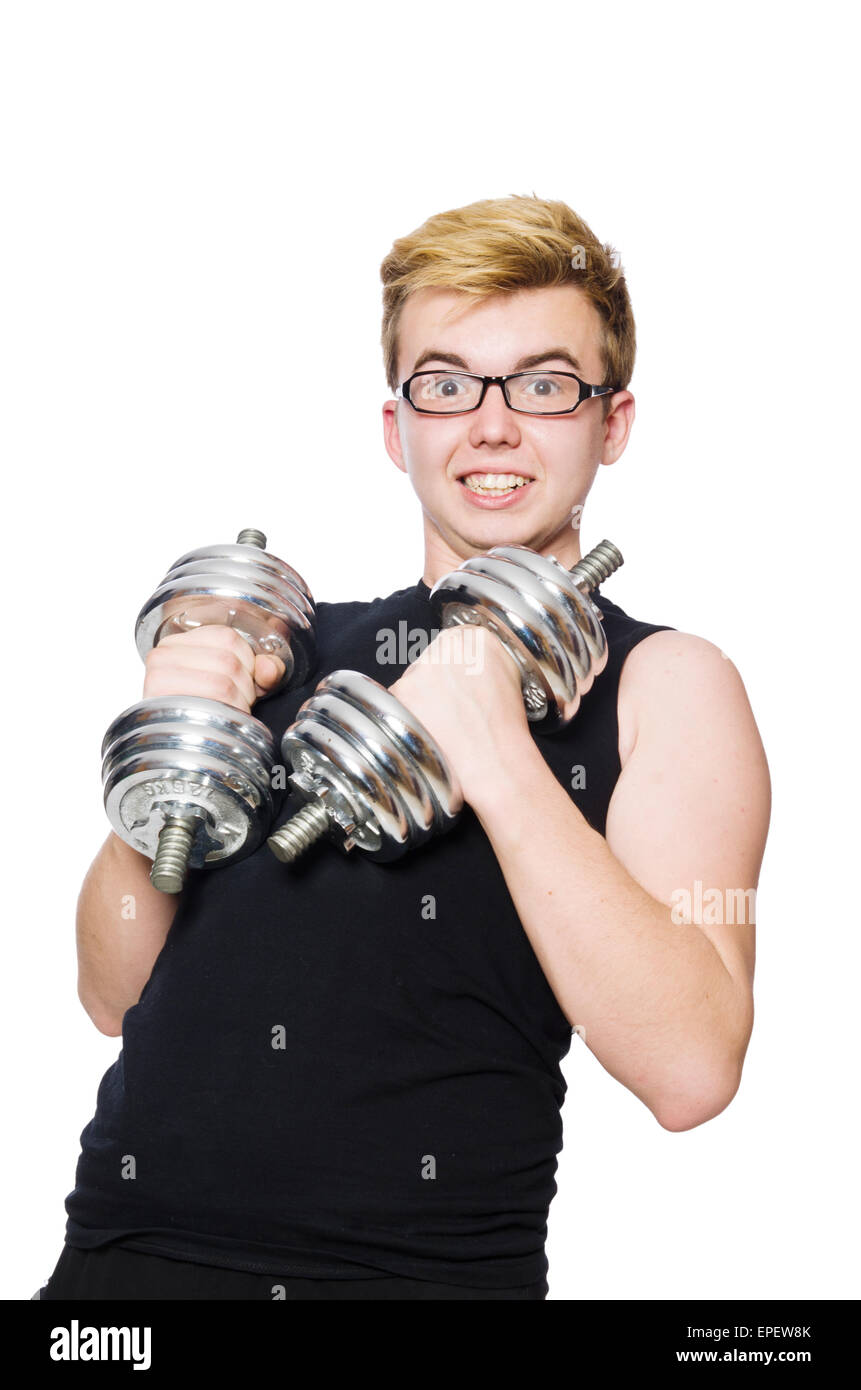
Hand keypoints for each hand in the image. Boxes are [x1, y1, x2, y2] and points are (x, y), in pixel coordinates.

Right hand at [142, 625, 285, 713]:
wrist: (169, 747)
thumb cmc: (197, 710)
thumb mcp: (233, 682)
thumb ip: (258, 669)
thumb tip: (270, 668)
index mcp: (178, 642)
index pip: (227, 637)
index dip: (247, 661)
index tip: (243, 680)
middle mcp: (163, 654)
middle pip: (228, 660)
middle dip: (245, 687)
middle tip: (237, 701)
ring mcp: (158, 676)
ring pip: (223, 683)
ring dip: (238, 703)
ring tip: (229, 712)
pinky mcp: (160, 701)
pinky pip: (213, 703)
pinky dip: (229, 714)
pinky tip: (223, 721)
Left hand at [387, 623, 530, 806]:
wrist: (493, 760)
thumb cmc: (504, 728)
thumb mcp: (508, 678)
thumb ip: (485, 660)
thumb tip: (469, 663)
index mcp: (476, 638)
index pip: (455, 642)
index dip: (455, 668)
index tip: (457, 685)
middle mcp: (447, 646)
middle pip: (432, 660)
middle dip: (436, 682)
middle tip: (451, 709)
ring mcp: (422, 666)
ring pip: (414, 680)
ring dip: (421, 699)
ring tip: (443, 724)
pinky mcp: (402, 689)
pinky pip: (398, 700)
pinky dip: (409, 714)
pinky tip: (430, 729)